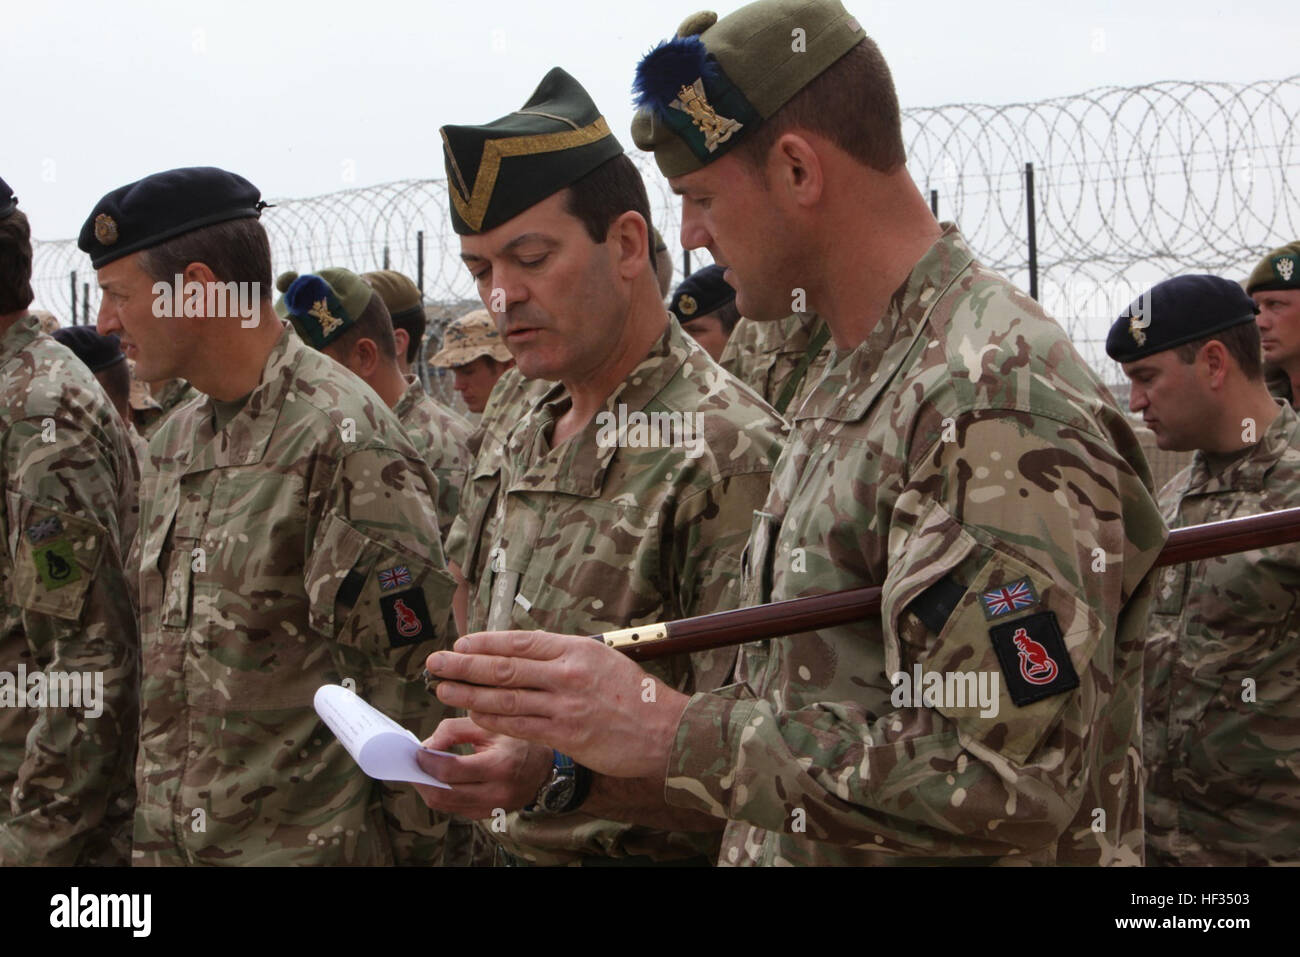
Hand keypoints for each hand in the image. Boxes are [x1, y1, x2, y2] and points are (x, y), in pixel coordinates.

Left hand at [413, 717, 551, 818]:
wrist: (545, 766)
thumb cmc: (518, 741)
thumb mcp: (490, 725)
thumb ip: (455, 729)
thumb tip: (428, 745)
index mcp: (500, 766)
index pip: (450, 771)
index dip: (427, 761)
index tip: (416, 751)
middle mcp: (497, 793)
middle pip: (443, 794)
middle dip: (422, 778)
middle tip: (414, 762)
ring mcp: (493, 808)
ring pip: (445, 805)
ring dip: (428, 789)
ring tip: (423, 771)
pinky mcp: (488, 815)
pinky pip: (455, 810)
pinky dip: (443, 795)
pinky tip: (440, 781)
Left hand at [425, 630, 689, 779]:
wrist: (664, 731)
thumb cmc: (635, 696)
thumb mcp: (603, 660)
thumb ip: (565, 657)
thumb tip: (524, 654)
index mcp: (576, 649)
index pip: (521, 641)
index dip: (486, 643)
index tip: (461, 644)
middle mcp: (568, 674)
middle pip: (505, 667)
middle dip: (465, 665)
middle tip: (437, 662)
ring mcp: (565, 705)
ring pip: (506, 698)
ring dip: (470, 694)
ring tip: (444, 689)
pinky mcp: (565, 734)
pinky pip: (519, 726)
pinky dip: (493, 720)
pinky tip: (473, 716)